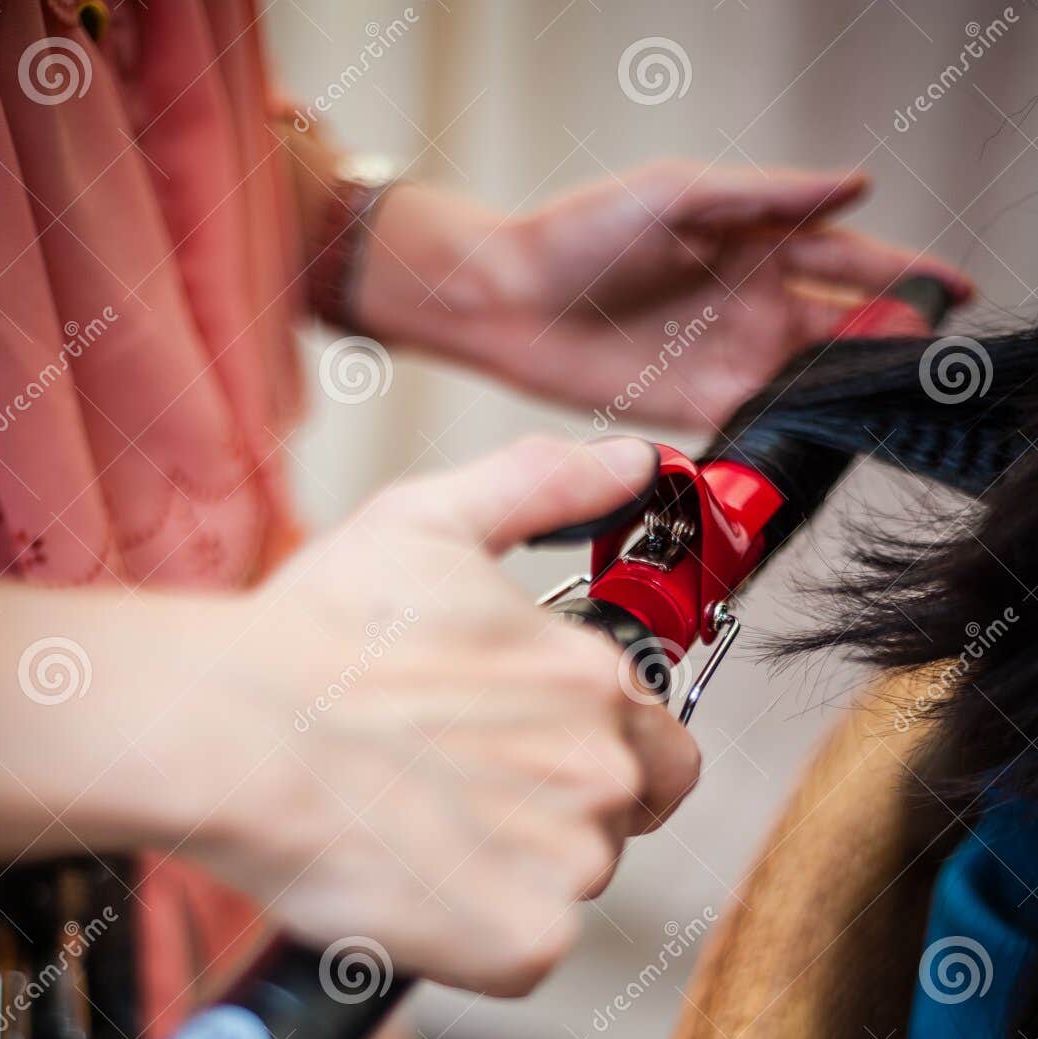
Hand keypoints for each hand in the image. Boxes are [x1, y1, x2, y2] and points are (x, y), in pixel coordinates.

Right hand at [186, 435, 700, 993]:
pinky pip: (525, 953)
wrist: (228, 734)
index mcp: (595, 682)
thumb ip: (544, 486)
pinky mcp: (523, 943)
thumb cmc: (315, 634)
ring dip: (507, 876)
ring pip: (566, 890)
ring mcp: (568, 864)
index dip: (595, 758)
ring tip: (417, 834)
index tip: (518, 760)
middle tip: (453, 796)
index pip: (658, 751)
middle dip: (552, 818)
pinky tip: (412, 885)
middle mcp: (602, 772)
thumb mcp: (430, 524)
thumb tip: (634, 462)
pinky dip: (475, 937)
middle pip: (615, 824)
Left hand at [355, 164, 970, 427]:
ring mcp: (731, 355)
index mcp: (757, 243)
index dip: (903, 272)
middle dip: (892, 337)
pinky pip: (767, 416)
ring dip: (854, 386)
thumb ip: (766, 196)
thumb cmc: (582, 234)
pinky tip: (829, 429)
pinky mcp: (702, 405)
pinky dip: (800, 424)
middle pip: (845, 323)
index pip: (850, 258)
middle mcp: (753, 301)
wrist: (512, 302)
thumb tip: (852, 186)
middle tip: (930, 354)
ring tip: (893, 395)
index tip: (948, 290)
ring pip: (815, 374)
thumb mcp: (679, 193)